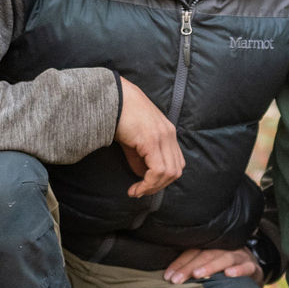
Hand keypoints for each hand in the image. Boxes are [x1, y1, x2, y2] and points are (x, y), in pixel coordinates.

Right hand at [116, 76, 182, 197]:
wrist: (111, 95)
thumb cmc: (119, 115)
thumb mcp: (133, 140)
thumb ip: (140, 158)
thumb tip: (143, 177)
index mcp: (168, 133)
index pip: (176, 163)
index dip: (163, 180)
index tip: (145, 188)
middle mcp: (169, 134)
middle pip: (176, 170)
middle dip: (158, 186)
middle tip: (140, 192)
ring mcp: (162, 137)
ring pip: (169, 173)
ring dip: (153, 187)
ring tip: (136, 191)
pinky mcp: (151, 140)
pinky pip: (158, 169)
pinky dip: (148, 183)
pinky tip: (135, 188)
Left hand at [163, 246, 259, 285]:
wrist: (255, 272)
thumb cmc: (227, 270)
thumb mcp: (211, 266)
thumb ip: (194, 268)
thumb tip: (169, 276)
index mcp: (213, 247)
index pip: (194, 251)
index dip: (180, 263)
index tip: (168, 276)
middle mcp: (226, 248)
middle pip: (207, 254)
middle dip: (190, 267)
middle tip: (176, 279)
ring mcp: (241, 257)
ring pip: (225, 257)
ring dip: (211, 266)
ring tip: (198, 275)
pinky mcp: (253, 268)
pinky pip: (247, 267)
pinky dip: (239, 270)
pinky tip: (229, 274)